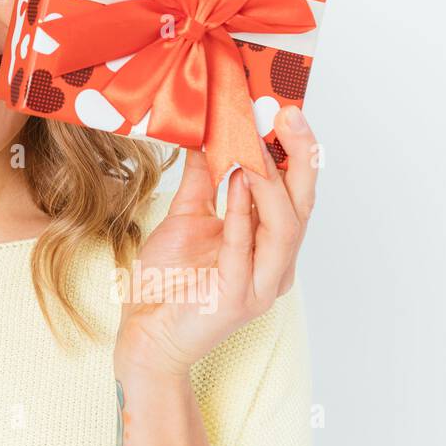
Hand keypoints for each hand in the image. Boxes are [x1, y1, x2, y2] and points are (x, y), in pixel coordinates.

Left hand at [114, 105, 317, 377]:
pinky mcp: (236, 300)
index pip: (295, 195)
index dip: (297, 154)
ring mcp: (259, 286)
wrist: (144, 333)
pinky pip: (244, 251)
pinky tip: (238, 183)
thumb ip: (202, 181)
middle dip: (300, 159)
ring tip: (257, 144)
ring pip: (284, 229)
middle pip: (302, 207)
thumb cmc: (167, 281)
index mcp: (269, 247)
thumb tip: (207, 135)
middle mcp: (275, 267)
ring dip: (271, 183)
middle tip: (287, 115)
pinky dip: (242, 214)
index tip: (287, 111)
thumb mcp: (185, 218)